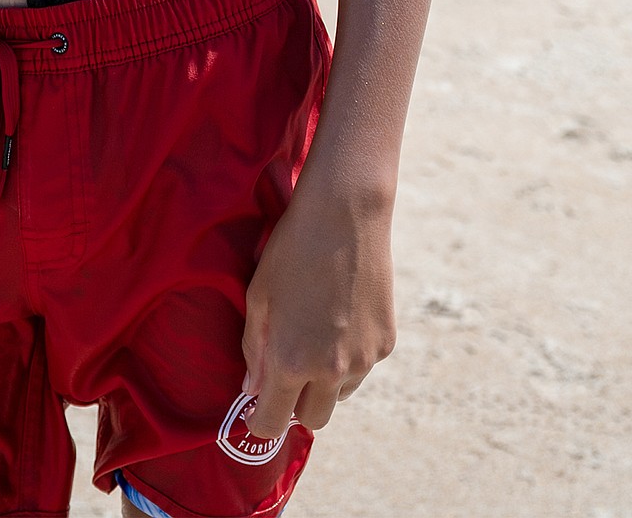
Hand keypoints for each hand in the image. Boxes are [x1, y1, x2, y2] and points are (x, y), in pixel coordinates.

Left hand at [241, 182, 395, 441]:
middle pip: (313, 420)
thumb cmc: (292, 249)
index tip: (257, 412)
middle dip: (296, 406)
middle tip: (287, 373)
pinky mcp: (385, 342)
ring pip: (340, 394)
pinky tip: (341, 315)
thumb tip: (252, 389)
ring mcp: (363, 359)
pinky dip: (350, 356)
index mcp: (290, 361)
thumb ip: (255, 349)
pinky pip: (363, 367)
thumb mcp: (259, 296)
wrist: (345, 214)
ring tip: (316, 332)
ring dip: (325, 381)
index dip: (261, 422)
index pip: (273, 423)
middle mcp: (330, 370)